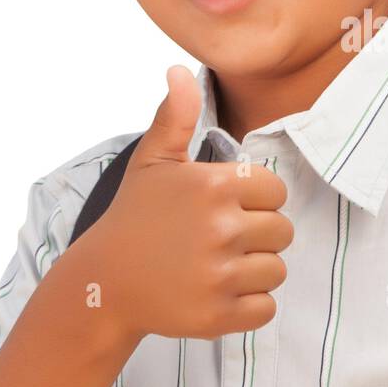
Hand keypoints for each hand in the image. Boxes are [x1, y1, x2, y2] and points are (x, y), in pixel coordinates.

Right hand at [66, 65, 291, 342]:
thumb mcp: (153, 162)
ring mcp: (220, 275)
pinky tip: (218, 293)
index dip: (256, 200)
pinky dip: (249, 305)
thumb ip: (176, 116)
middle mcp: (221, 229)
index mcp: (213, 187)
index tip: (225, 208)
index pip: (275, 191)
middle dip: (258, 236)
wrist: (104, 283)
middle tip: (219, 240)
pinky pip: (266, 308)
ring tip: (216, 266)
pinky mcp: (218, 315)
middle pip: (283, 231)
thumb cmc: (136, 218)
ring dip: (254, 271)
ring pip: (277, 270)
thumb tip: (179, 71)